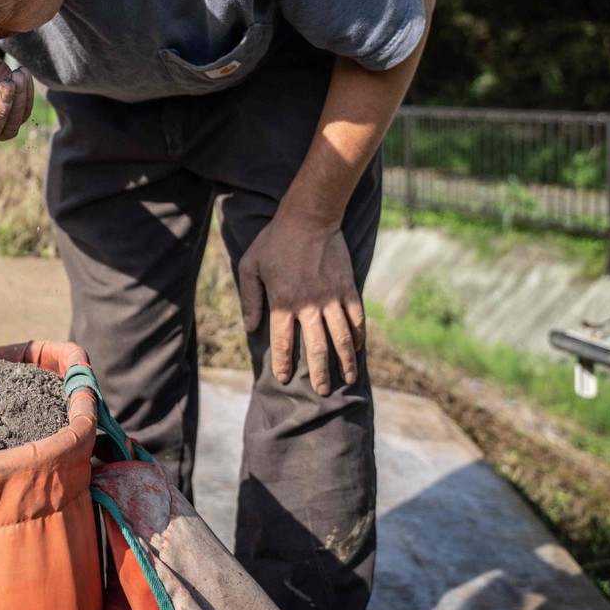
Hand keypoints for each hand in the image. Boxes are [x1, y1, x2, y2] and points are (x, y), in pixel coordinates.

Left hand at [237, 209, 363, 394]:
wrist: (309, 217)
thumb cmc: (275, 241)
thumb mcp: (250, 266)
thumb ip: (250, 298)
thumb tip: (250, 328)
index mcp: (283, 303)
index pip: (283, 343)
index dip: (283, 364)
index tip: (284, 378)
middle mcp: (309, 306)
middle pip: (316, 348)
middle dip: (320, 374)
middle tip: (323, 391)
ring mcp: (331, 298)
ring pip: (342, 338)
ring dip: (345, 362)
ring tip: (347, 379)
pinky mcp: (348, 288)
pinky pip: (356, 318)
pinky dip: (358, 336)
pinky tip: (357, 348)